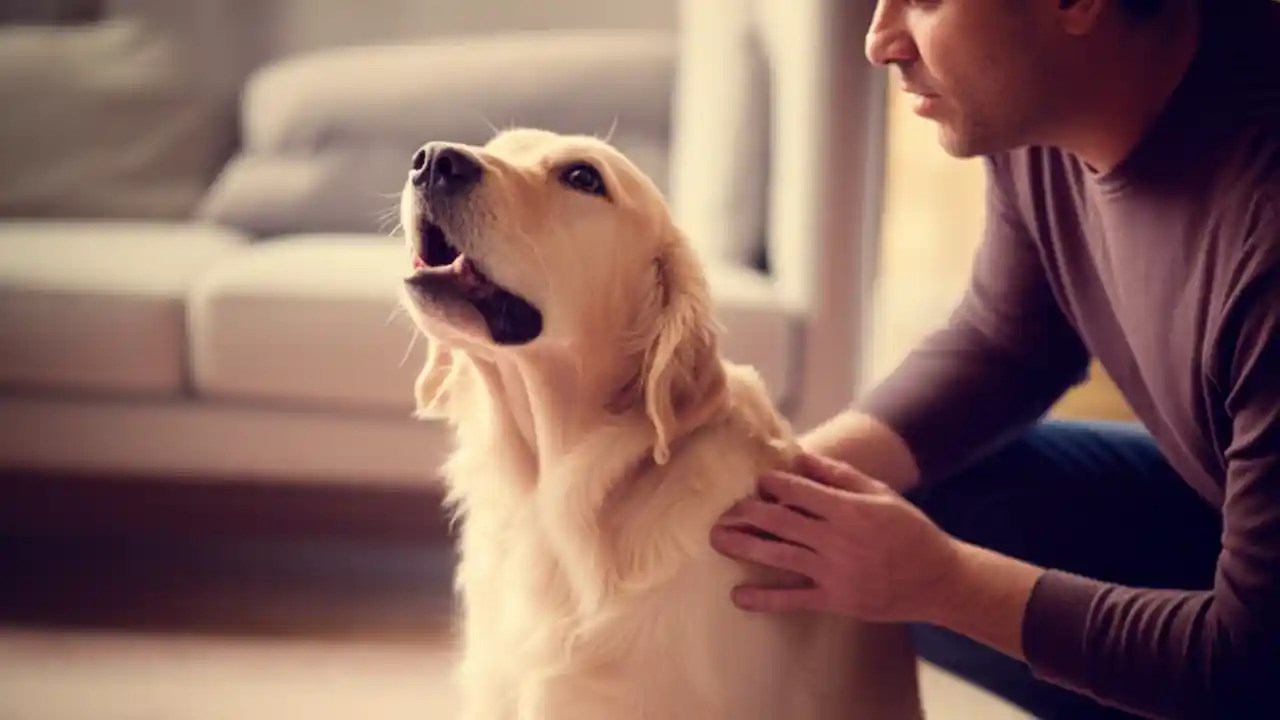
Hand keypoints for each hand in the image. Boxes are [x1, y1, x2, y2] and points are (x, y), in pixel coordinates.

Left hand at [709, 452, 962, 623]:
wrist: (938, 579)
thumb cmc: (909, 529)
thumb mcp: (880, 493)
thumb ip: (840, 475)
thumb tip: (801, 456)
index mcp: (848, 509)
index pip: (798, 491)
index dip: (772, 484)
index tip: (754, 480)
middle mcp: (836, 539)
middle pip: (780, 521)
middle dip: (746, 512)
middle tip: (720, 508)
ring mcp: (834, 571)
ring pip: (779, 556)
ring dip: (744, 546)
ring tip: (716, 539)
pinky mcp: (835, 599)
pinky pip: (794, 599)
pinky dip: (764, 599)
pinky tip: (738, 598)